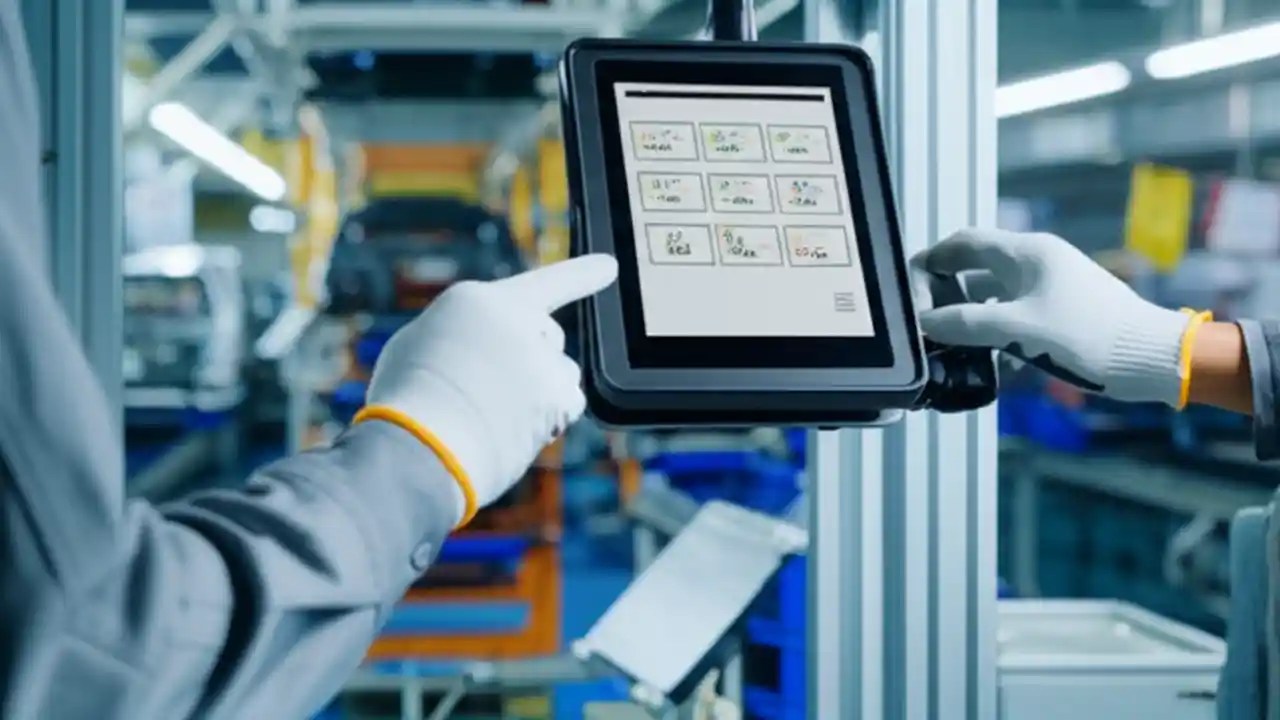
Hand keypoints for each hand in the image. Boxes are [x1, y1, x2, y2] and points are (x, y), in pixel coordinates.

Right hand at [364, 255, 617, 523]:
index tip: (609, 266)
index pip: (543, 282)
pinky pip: (568, 404)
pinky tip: (515, 428)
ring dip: (540, 388)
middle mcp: (517, 320)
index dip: (580, 275)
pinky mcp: (557, 395)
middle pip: (548, 334)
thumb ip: (465, 337)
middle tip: (495, 388)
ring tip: (494, 412)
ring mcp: (542, 358)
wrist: (420, 445)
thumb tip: (488, 357)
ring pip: (560, 370)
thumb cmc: (406, 403)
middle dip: (532, 357)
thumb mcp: (419, 348)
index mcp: (477, 300)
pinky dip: (550, 417)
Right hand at [913, 229, 1190, 405]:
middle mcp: (1037, 262)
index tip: (907, 285)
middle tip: (922, 316)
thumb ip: (966, 324)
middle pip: (975, 265)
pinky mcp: (1060, 310)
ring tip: (945, 337)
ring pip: (993, 291)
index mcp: (1027, 253)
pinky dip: (991, 325)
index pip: (964, 242)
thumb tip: (925, 323)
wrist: (1150, 357)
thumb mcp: (1019, 330)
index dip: (931, 260)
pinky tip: (982, 353)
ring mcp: (1050, 286)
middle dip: (944, 288)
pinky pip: (1012, 311)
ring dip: (966, 310)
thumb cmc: (1088, 336)